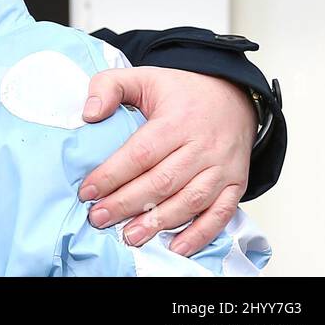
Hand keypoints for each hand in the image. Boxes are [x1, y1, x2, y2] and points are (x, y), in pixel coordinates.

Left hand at [78, 66, 254, 255]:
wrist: (232, 95)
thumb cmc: (181, 91)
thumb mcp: (142, 77)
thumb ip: (108, 86)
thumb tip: (88, 114)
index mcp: (177, 120)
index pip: (141, 153)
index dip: (113, 175)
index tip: (88, 191)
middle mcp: (202, 146)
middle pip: (162, 181)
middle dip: (127, 204)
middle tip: (99, 218)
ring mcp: (222, 167)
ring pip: (190, 201)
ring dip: (158, 223)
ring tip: (129, 236)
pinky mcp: (236, 183)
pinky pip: (221, 213)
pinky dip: (200, 234)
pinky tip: (176, 247)